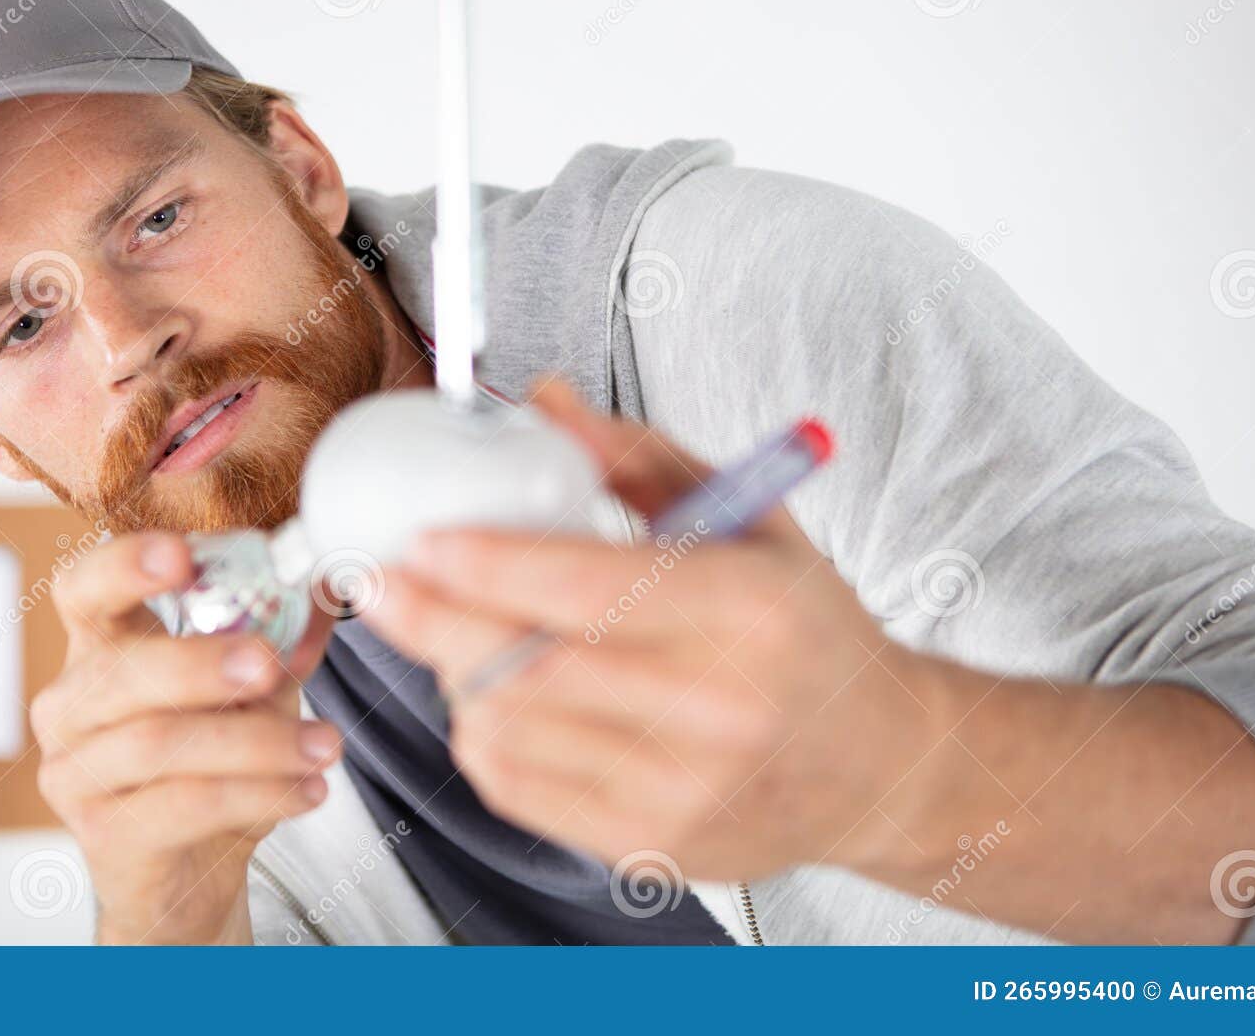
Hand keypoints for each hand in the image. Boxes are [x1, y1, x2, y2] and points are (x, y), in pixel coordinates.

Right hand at [31, 533, 340, 944]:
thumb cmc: (212, 765)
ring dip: (257, 741)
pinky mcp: (103, 835)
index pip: (84, 589)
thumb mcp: (255, 690)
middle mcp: (71, 705)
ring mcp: (75, 773)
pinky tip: (307, 791)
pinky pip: (183, 805)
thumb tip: (328, 589)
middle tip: (271, 666)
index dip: (122, 566)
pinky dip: (257, 794)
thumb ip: (282, 639)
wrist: (189, 877)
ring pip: (161, 742)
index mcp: (100, 648)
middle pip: (125, 671)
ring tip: (324, 745)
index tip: (181, 557)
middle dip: (204, 663)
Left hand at [364, 380, 940, 882]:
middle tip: (377, 581)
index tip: (421, 540)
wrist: (876, 763)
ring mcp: (683, 791)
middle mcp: (719, 709)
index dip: (488, 564)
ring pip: (511, 730)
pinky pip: (519, 789)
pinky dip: (480, 734)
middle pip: (530, 667)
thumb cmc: (803, 630)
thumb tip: (540, 407)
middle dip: (430, 620)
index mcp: (749, 612)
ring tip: (451, 632)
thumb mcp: (747, 515)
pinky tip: (490, 695)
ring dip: (453, 673)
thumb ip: (637, 455)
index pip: (591, 589)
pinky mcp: (651, 847)